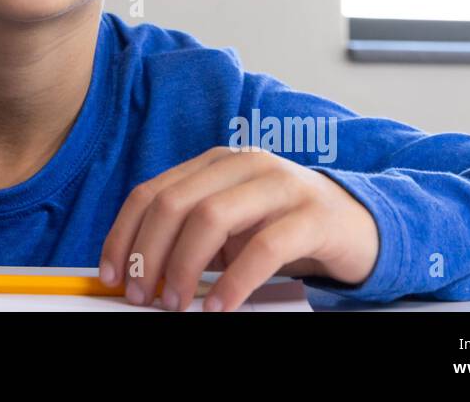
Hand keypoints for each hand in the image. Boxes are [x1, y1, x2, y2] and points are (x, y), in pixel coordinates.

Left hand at [99, 146, 379, 310]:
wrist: (358, 224)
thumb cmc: (282, 227)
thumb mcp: (230, 226)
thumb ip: (189, 235)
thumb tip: (136, 271)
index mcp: (215, 163)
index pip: (152, 191)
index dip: (124, 233)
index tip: (110, 272)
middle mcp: (243, 165)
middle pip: (176, 203)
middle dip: (148, 252)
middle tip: (139, 295)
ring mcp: (280, 185)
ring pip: (212, 217)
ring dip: (184, 265)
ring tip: (174, 302)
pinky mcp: (312, 216)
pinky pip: (263, 248)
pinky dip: (234, 281)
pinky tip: (218, 306)